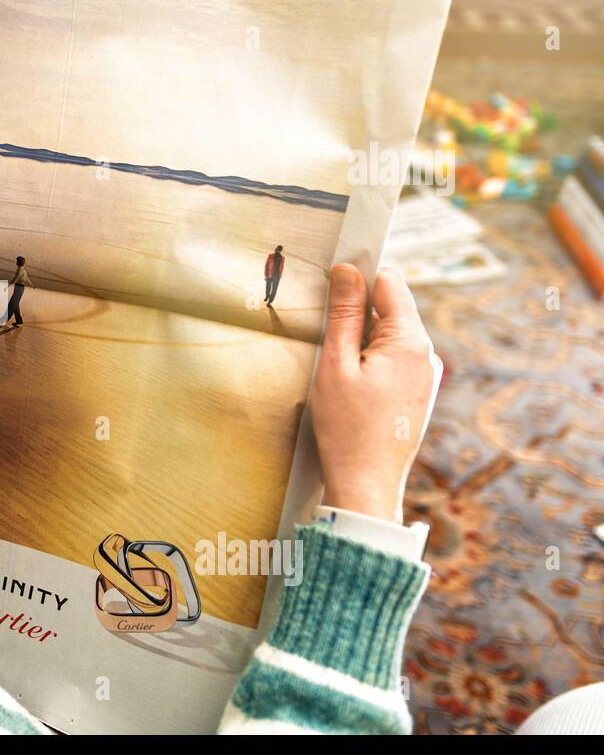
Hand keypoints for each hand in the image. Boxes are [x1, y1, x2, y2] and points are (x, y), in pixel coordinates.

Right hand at [311, 264, 441, 522]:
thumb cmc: (346, 428)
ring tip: (338, 370)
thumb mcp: (335, 364)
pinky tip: (352, 387)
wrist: (367, 485)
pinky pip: (394, 359)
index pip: (389, 282)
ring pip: (390, 335)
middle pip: (390, 308)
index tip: (331, 286)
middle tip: (327, 340)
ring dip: (362, 339)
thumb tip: (346, 270)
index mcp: (410, 342)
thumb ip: (342, 313)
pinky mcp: (419, 392)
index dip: (358, 277)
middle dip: (357, 313)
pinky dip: (371, 360)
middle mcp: (426, 354)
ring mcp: (426, 375)